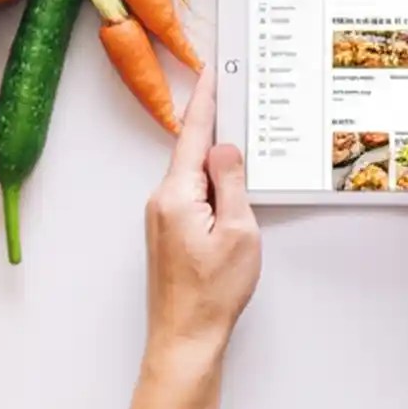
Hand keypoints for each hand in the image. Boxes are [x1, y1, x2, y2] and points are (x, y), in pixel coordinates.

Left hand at [132, 72, 261, 408]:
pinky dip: (212, 187)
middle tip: (237, 101)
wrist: (186, 336)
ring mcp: (162, 217)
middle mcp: (162, 200)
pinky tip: (231, 195)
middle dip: (216, 129)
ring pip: (194, 175)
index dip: (205, 100)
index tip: (211, 72)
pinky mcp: (168, 231)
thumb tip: (226, 148)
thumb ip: (231, 182)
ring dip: (218, 165)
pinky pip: (192, 194)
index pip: (194, 134)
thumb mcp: (239, 230)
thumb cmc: (212, 292)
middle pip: (193, 151)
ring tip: (245, 161)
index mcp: (178, 194)